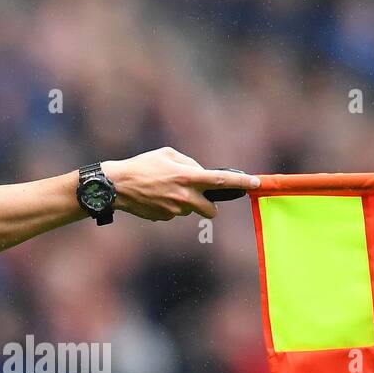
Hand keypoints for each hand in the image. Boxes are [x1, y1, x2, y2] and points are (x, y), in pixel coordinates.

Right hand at [102, 147, 260, 221]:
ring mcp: (174, 210)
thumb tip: (201, 173)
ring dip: (185, 202)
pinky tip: (155, 198)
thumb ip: (189, 163)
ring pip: (190, 210)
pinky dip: (169, 206)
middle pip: (210, 210)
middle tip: (201, 197)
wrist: (117, 186)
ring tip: (164, 190)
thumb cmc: (142, 165)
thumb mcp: (167, 154)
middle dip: (210, 206)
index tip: (256, 184)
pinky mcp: (164, 218)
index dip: (241, 183)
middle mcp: (185, 196)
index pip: (221, 182)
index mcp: (188, 177)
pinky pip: (174, 213)